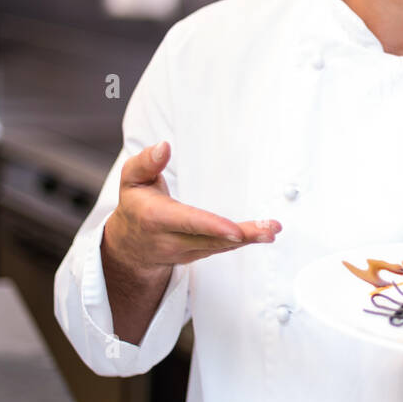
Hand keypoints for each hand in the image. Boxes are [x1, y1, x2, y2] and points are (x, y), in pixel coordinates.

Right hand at [103, 139, 280, 277]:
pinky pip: (222, 249)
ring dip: (249, 239)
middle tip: (269, 229)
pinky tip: (263, 235)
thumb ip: (146, 162)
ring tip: (272, 230)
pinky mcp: (197, 255)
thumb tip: (164, 146)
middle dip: (242, 235)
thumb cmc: (135, 204)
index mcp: (155, 218)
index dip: (212, 227)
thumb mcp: (131, 180)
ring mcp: (185, 252)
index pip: (187, 222)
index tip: (235, 230)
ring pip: (220, 247)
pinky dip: (243, 242)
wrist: (130, 245)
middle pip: (210, 239)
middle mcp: (171, 240)